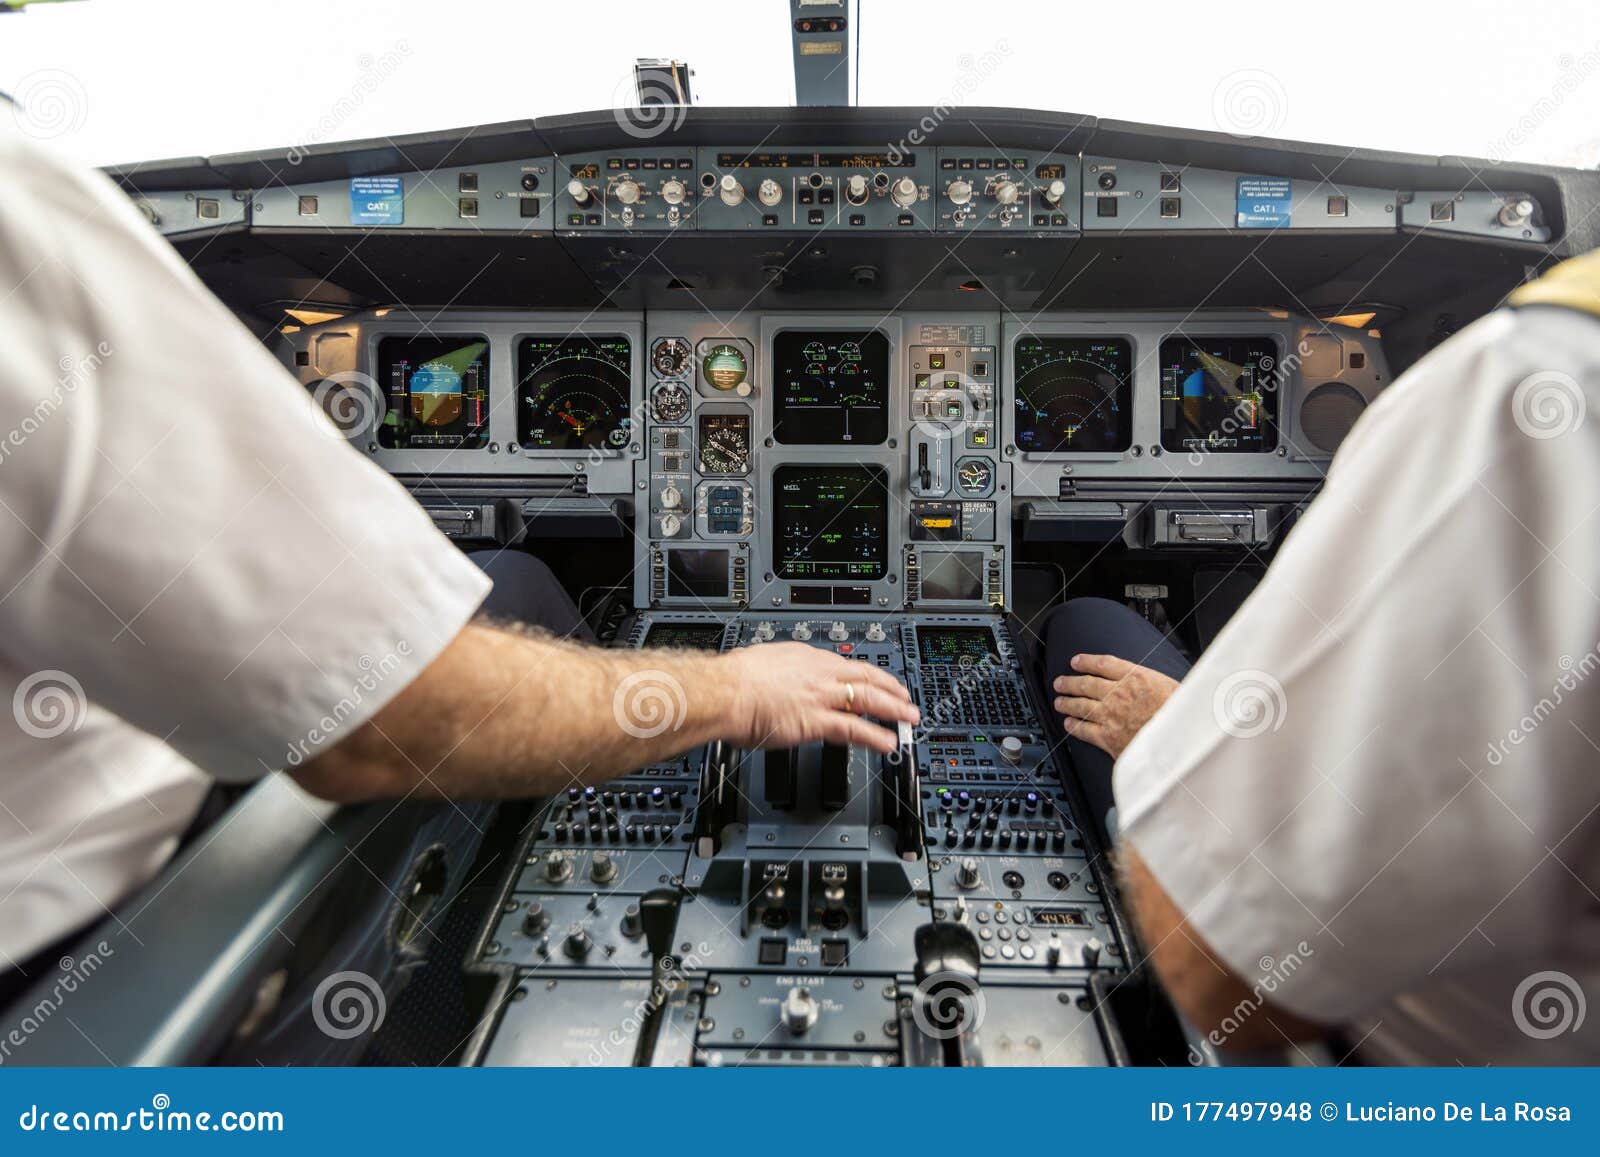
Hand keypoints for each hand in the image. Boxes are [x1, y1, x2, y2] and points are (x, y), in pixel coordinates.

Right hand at [722, 642, 919, 754]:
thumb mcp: (759, 664)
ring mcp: (821, 697)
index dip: (864, 674)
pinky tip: (888, 743)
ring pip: (869, 700)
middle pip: (866, 677)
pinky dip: (875, 736)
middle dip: (890, 687)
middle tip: (905, 696)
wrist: (724, 692)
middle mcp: (819, 673)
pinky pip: (856, 729)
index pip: (844, 665)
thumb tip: (767, 677)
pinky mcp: (818, 721)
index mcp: (804, 657)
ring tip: (909, 718)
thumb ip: (773, 672)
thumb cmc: (731, 681)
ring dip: (893, 709)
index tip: (874, 680)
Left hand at [1052, 653, 1178, 759]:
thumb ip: (1151, 682)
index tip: (1077, 661)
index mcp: (1135, 677)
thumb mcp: (1171, 686)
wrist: (1181, 740)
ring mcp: (1110, 715)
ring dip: (1067, 702)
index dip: (1087, 661)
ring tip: (1059, 701)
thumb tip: (1143, 681)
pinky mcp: (1108, 737)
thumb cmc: (1183, 715)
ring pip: (1080, 705)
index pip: (1104, 664)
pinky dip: (1073, 726)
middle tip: (1060, 682)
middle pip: (1086, 683)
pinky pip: (1084, 730)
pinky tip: (1068, 724)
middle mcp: (1118, 693)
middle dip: (1070, 682)